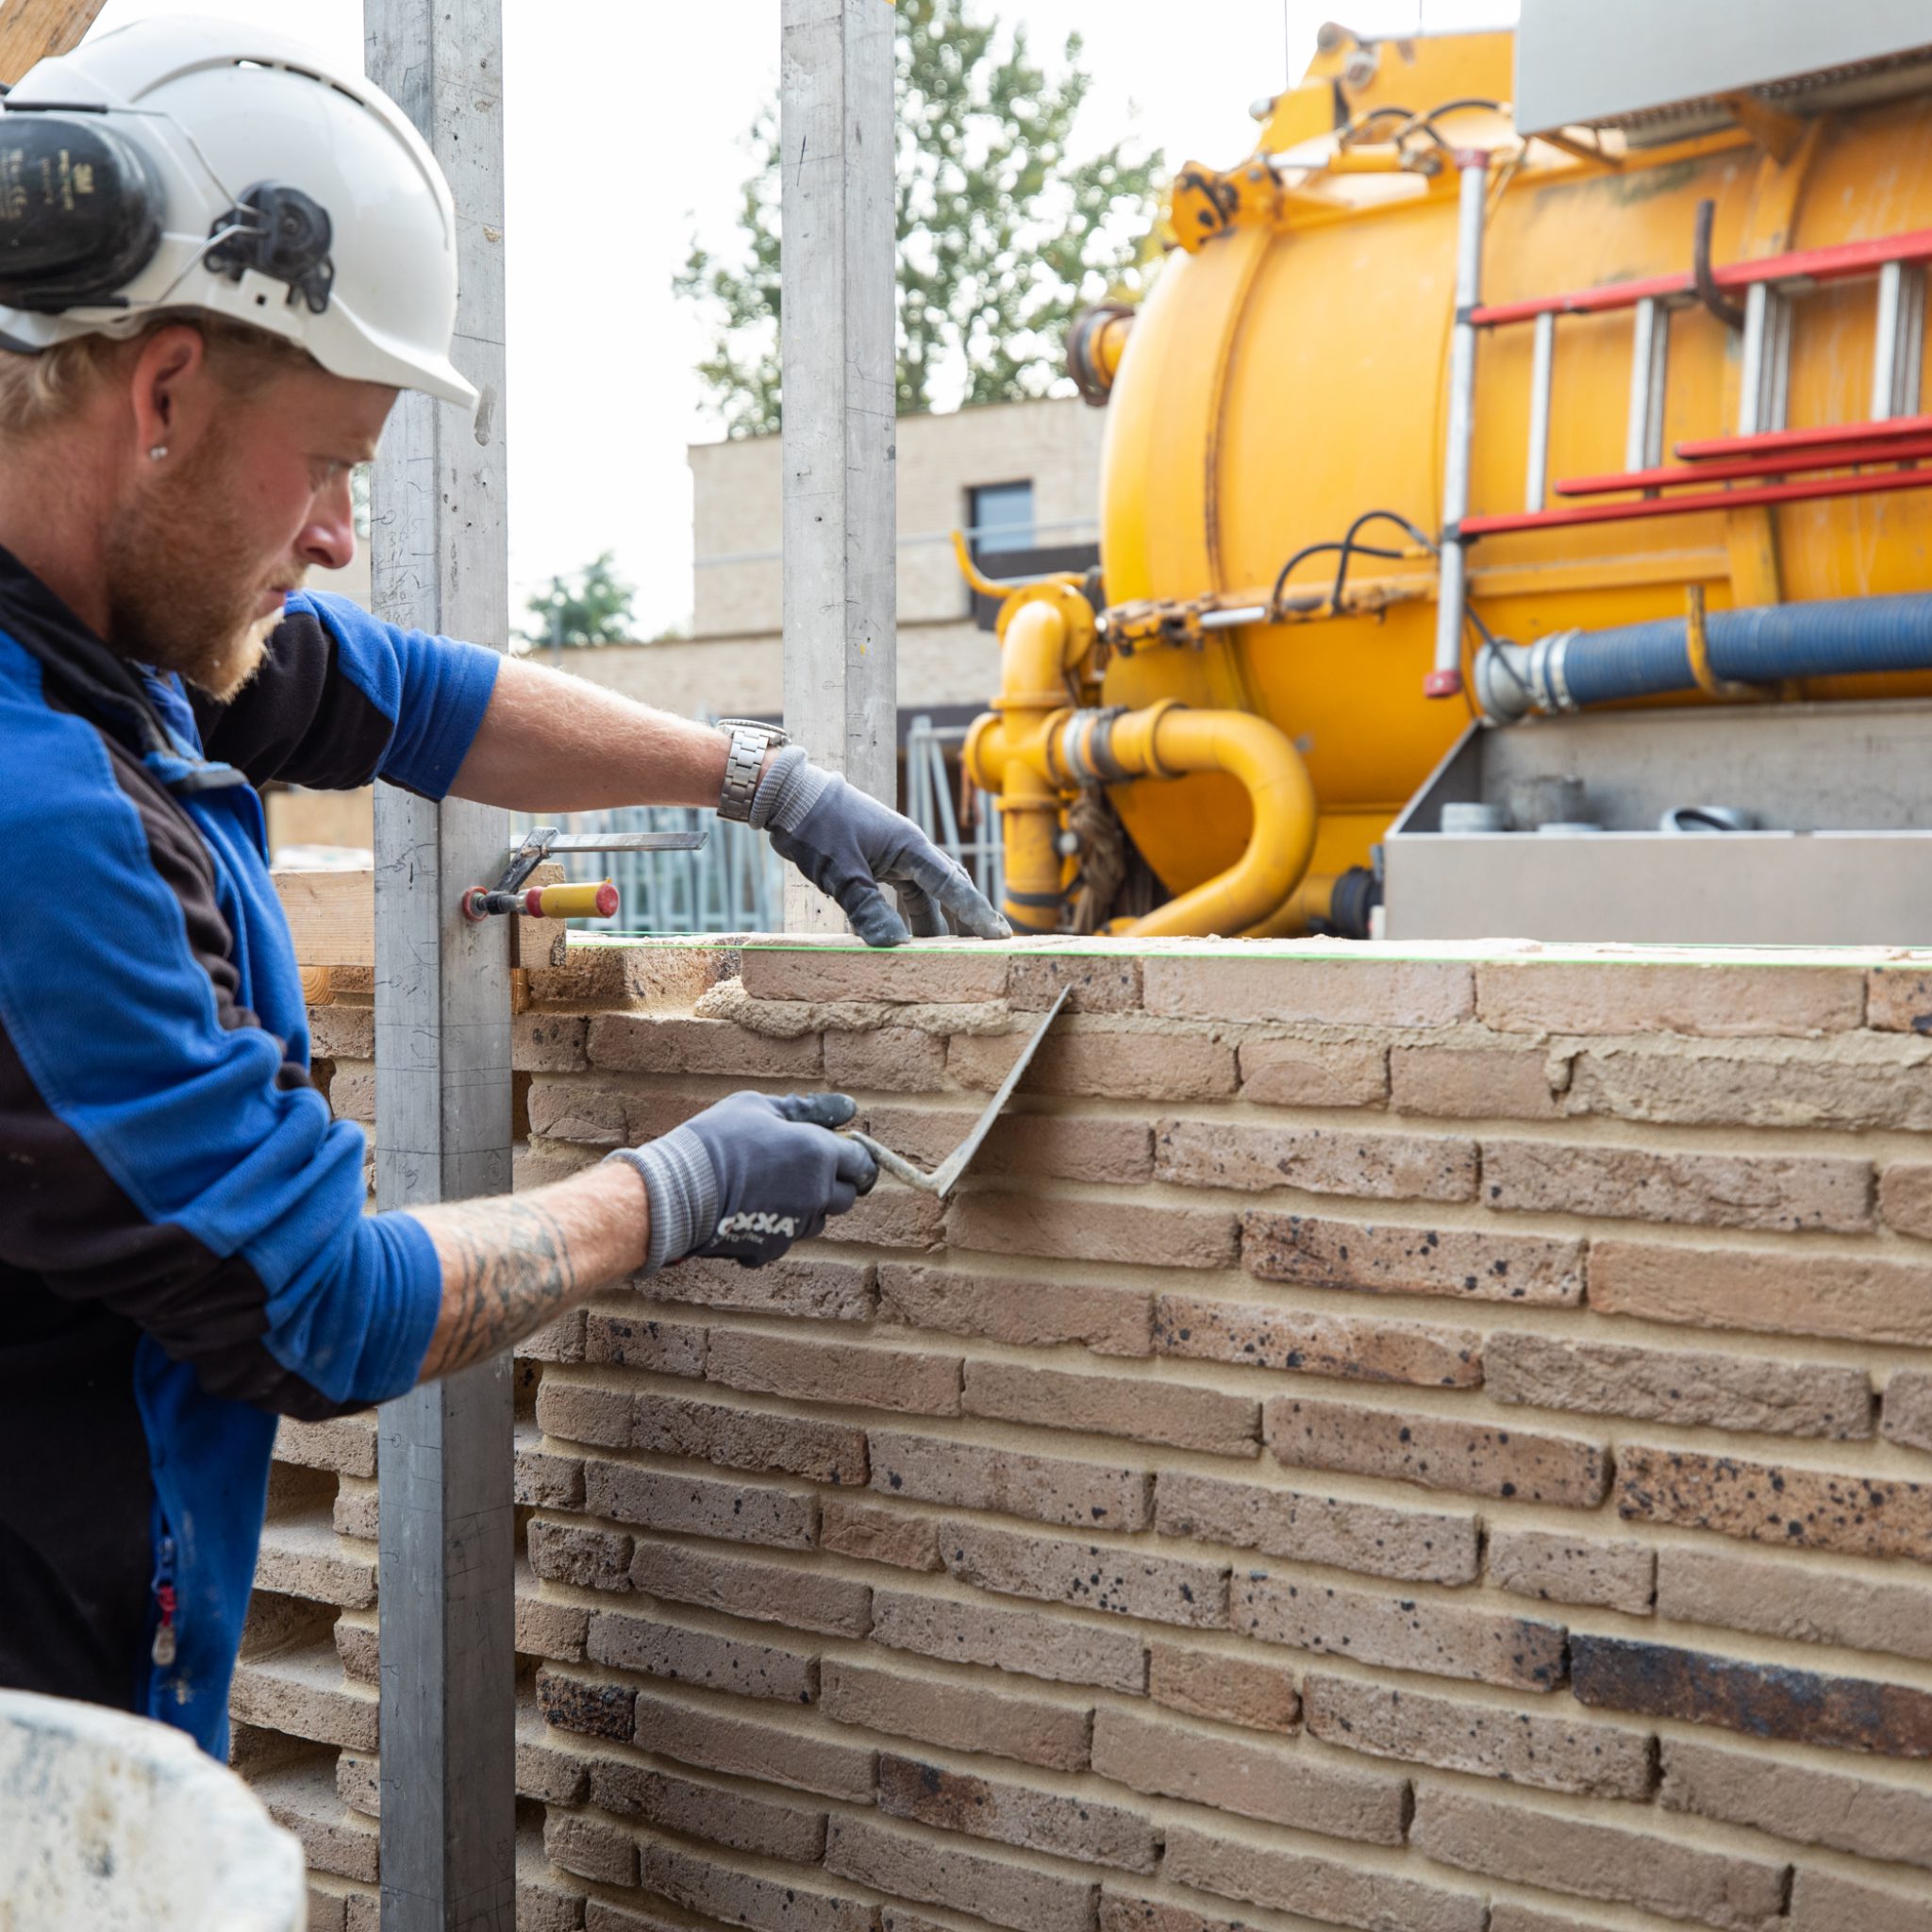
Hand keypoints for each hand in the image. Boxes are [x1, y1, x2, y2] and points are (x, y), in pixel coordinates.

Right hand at [607, 1091, 877, 1270]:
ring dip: (805, 1206)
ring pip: (817, 1220)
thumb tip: (850, 1109)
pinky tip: (748, 1208)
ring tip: (766, 1186)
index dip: (854, 1158)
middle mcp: (816, 1193)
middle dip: (833, 1184)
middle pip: (846, 1197)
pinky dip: (776, 1225)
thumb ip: (809, 1110)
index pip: (862, 1163)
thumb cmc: (718, 1139)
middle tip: (800, 1169)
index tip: (838, 1153)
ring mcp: (795, 1225)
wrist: (677, 1189)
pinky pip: (786, 1237)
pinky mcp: (773, 1248)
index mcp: (819, 1154)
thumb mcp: (760, 1107)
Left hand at [750, 746, 1010, 946]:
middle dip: (965, 918)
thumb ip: (868, 909)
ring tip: (947, 954)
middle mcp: (909, 849)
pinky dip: (909, 915)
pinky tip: (909, 939)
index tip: (999, 935)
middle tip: (984, 949)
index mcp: (909, 846)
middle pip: (947, 888)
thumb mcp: (841, 872)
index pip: (951, 884)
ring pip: (926, 893)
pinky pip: (904, 893)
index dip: (976, 912)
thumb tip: (894, 945)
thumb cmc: (818, 826)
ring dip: (935, 922)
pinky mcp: (878, 861)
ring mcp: (895, 855)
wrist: (791, 797)